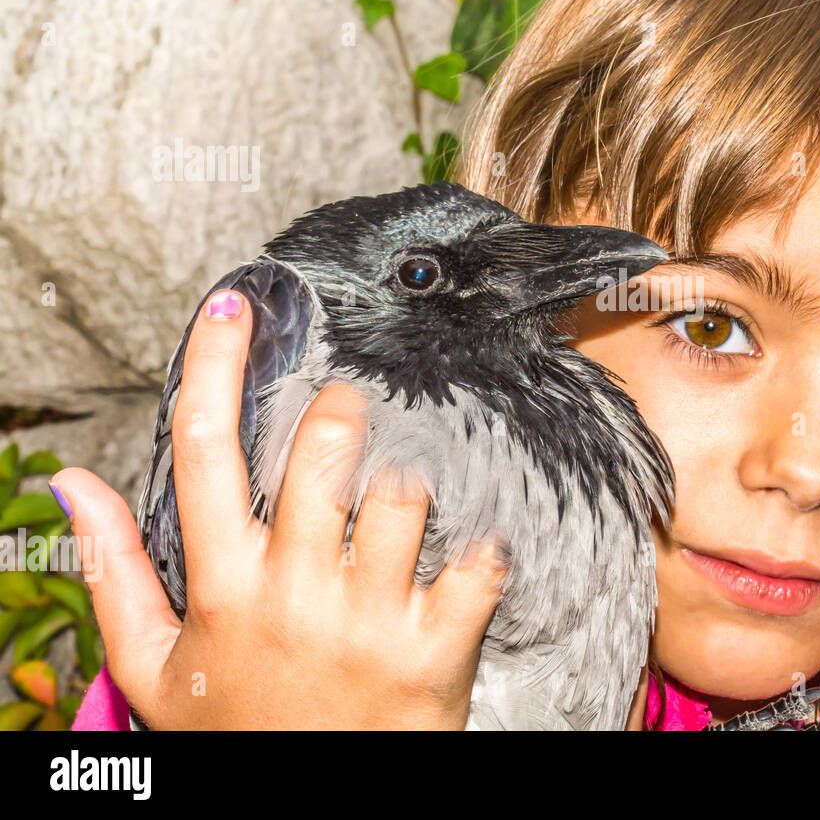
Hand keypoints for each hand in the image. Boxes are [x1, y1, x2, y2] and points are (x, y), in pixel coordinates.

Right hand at [54, 290, 506, 728]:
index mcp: (223, 586)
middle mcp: (294, 592)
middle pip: (320, 456)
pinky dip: (486, 545)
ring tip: (408, 487)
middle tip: (352, 410)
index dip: (213, 368)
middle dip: (342, 411)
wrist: (309, 815)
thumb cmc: (238, 731)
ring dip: (412, 476)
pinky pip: (478, 565)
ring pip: (403, 496)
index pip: (204, 454)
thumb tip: (74, 482)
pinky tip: (475, 546)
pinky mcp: (434, 650)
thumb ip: (113, 572)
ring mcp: (368, 620)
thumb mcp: (155, 665)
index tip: (231, 309)